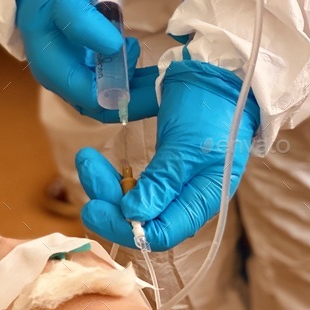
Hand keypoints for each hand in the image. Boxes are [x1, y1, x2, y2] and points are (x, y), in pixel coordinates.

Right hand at [0, 228, 146, 309]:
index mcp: (3, 254)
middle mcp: (40, 244)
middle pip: (15, 251)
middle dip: (8, 272)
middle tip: (8, 306)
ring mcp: (76, 253)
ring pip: (51, 260)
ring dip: (43, 278)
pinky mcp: (106, 269)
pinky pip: (82, 273)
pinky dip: (75, 287)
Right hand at [15, 0, 157, 120]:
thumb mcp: (62, 0)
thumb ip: (85, 24)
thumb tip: (114, 47)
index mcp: (53, 70)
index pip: (92, 100)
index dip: (124, 96)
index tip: (150, 80)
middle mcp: (63, 79)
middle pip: (103, 104)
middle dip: (137, 98)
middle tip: (167, 82)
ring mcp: (74, 72)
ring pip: (110, 94)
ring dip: (137, 87)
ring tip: (162, 71)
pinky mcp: (85, 64)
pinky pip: (111, 80)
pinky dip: (132, 76)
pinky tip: (147, 65)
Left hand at [76, 59, 259, 249]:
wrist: (223, 74)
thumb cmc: (212, 110)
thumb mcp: (186, 147)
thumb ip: (161, 182)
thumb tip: (133, 216)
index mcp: (201, 201)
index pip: (160, 235)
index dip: (123, 227)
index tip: (93, 205)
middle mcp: (186, 199)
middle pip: (140, 218)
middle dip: (107, 197)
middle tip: (86, 164)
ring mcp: (174, 184)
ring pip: (132, 200)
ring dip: (105, 183)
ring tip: (86, 157)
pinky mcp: (162, 168)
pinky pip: (133, 184)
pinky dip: (113, 175)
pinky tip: (100, 162)